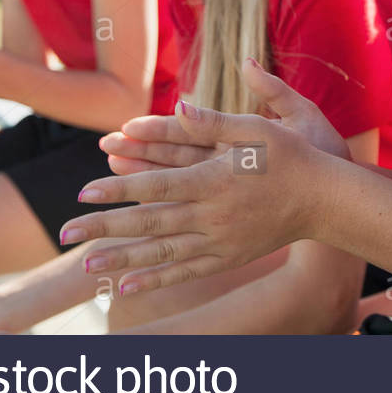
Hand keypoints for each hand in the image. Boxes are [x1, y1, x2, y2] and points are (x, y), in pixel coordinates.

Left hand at [59, 58, 347, 295]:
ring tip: (85, 267)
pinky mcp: (229, 256)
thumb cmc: (294, 154)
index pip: (157, 185)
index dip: (119, 188)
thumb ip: (214, 120)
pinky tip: (125, 286)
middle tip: (65, 232)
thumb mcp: (258, 126)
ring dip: (122, 260)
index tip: (84, 192)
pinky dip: (155, 279)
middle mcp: (215, 215)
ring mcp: (222, 241)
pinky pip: (185, 271)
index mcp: (217, 179)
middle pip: (150, 223)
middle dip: (105, 228)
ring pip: (163, 253)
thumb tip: (178, 106)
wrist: (326, 200)